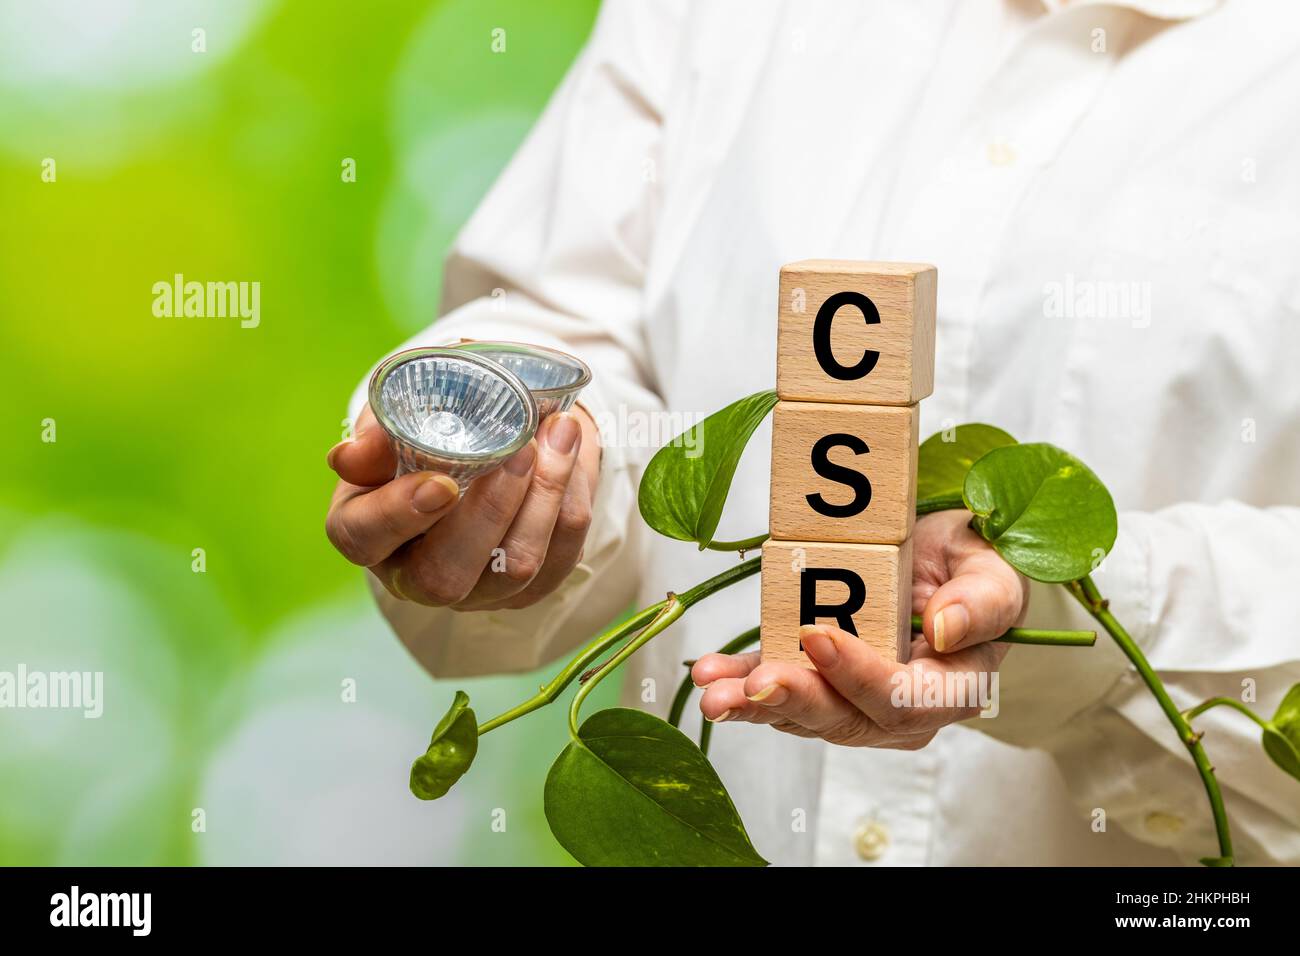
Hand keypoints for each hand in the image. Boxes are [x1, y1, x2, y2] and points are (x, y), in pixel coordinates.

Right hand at [325, 402, 600, 609]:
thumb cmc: (428, 427)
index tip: (441, 481)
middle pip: (444, 576)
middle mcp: (414, 575)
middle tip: (519, 450)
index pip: (364, 537)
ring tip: (558, 434)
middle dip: (489, 513)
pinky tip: (570, 454)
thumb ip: (378, 433)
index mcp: (366, 530)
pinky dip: (570, 502)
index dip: (398, 515)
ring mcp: (474, 590)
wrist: (490, 437)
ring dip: (544, 498)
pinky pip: (560, 557)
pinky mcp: (527, 588)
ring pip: (514, 568)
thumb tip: (351, 456)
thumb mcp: (395, 417)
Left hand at [692, 509, 1027, 747]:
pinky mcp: (815, 683)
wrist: (940, 562)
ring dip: (752, 703)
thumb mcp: (993, 571)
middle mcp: (901, 710)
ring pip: (802, 715)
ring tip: (714, 689)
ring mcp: (854, 703)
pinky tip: (708, 673)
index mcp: (952, 687)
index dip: (860, 677)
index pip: (905, 700)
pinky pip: (775, 694)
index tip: (820, 637)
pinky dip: (737, 683)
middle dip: (795, 701)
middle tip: (755, 683)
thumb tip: (945, 629)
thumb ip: (982, 602)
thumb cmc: (971, 567)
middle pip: (845, 720)